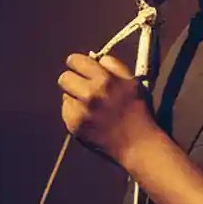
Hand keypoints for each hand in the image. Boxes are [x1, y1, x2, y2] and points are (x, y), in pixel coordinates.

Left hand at [58, 53, 156, 168]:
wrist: (138, 145)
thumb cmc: (138, 112)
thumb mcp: (133, 83)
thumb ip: (115, 66)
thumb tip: (96, 58)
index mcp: (105, 80)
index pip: (75, 61)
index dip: (77, 63)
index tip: (80, 67)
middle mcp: (90, 94)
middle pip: (64, 78)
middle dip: (73, 80)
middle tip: (83, 87)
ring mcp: (80, 111)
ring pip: (65, 95)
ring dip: (75, 97)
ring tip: (90, 105)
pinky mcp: (75, 126)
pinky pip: (66, 111)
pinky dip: (75, 112)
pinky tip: (89, 117)